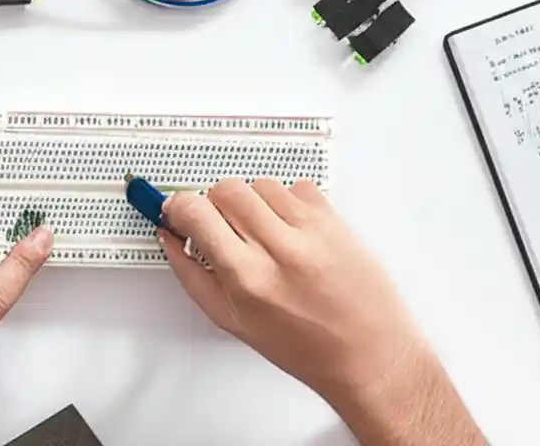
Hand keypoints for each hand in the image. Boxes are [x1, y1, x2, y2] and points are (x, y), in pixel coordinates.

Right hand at [161, 179, 482, 445]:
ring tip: (262, 233)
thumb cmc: (306, 348)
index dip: (179, 206)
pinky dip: (285, 202)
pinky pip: (295, 187)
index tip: (177, 210)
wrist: (369, 355)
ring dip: (252, 202)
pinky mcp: (335, 220)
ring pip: (259, 184)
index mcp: (247, 278)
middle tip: (221, 225)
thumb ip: (193, 276)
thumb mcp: (234, 322)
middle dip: (214, 203)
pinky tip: (290, 230)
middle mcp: (279, 249)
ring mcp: (311, 231)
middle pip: (226, 189)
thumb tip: (170, 238)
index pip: (196, 212)